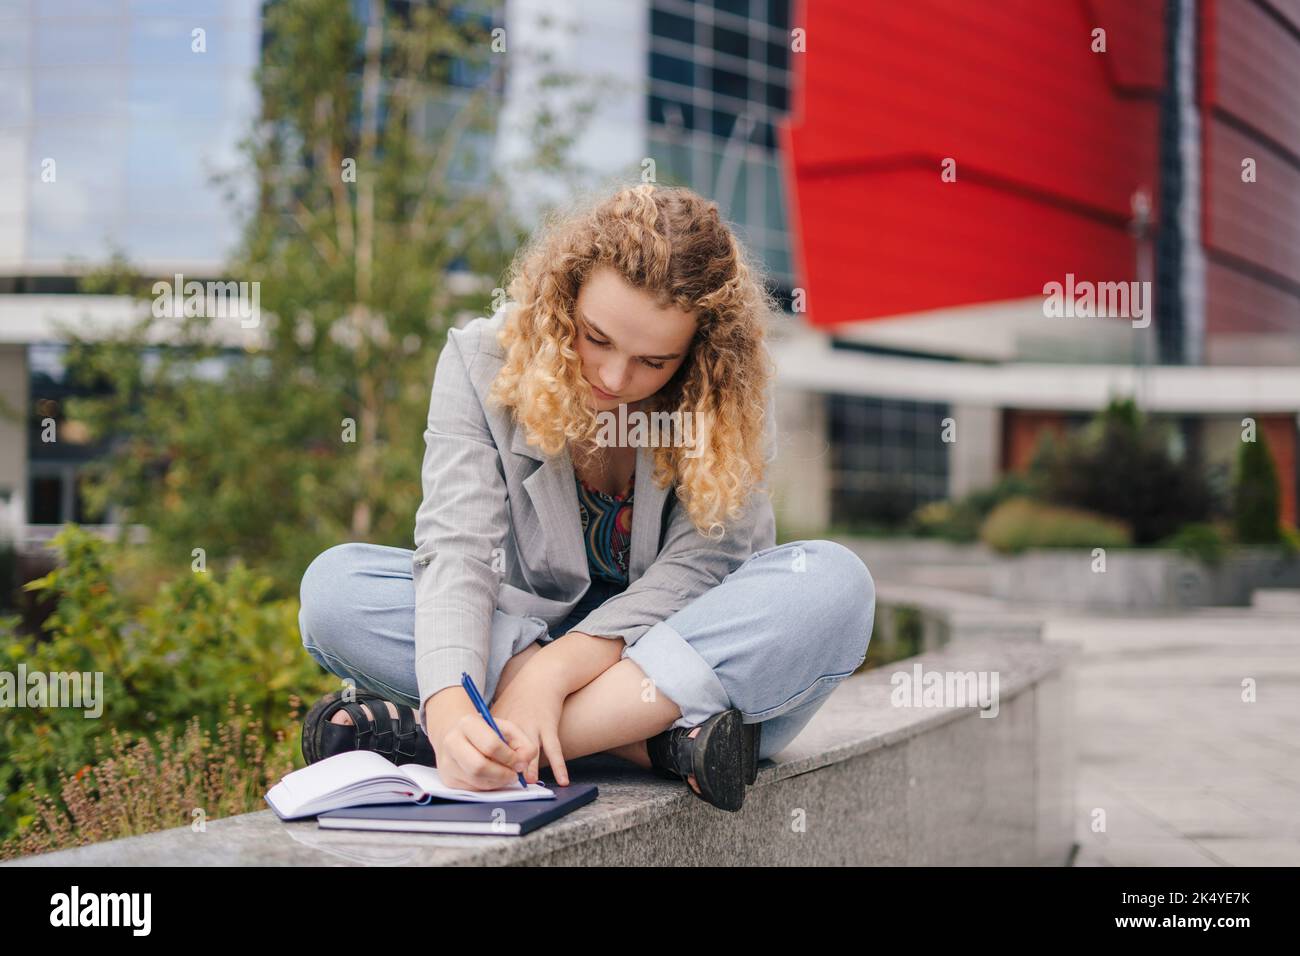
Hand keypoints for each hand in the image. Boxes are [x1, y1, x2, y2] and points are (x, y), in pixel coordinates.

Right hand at [430, 711, 537, 791]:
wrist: (458, 734)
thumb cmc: (487, 731)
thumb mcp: (508, 729)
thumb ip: (523, 744)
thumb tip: (524, 765)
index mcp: (467, 723)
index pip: (491, 745)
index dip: (510, 758)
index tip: (520, 763)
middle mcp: (452, 742)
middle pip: (479, 767)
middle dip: (502, 774)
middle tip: (514, 774)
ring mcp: (447, 762)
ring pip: (476, 781)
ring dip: (498, 782)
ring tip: (506, 775)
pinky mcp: (448, 779)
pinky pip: (473, 789)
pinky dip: (489, 787)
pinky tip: (493, 778)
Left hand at [490, 658, 571, 785]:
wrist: (540, 679)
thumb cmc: (518, 700)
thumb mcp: (499, 712)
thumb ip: (490, 733)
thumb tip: (479, 757)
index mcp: (499, 723)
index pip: (489, 747)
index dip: (489, 762)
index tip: (488, 778)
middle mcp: (515, 725)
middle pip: (508, 750)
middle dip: (507, 767)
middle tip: (506, 782)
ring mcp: (533, 726)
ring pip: (531, 750)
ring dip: (530, 767)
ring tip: (529, 782)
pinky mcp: (549, 726)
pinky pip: (554, 749)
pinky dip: (559, 766)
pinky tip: (562, 780)